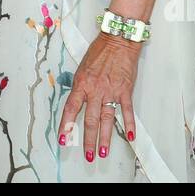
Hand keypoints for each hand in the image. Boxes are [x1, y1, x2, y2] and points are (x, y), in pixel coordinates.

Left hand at [56, 33, 141, 162]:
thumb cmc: (100, 51)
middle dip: (88, 140)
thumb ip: (80, 86)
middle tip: (87, 155)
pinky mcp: (125, 91)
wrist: (117, 40)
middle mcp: (95, 90)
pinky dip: (129, 124)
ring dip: (105, 138)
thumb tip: (77, 101)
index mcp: (81, 84)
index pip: (71, 108)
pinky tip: (130, 136)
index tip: (64, 139)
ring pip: (106, 119)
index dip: (66, 125)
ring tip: (103, 152)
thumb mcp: (82, 68)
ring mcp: (110, 91)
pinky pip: (127, 111)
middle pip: (89, 120)